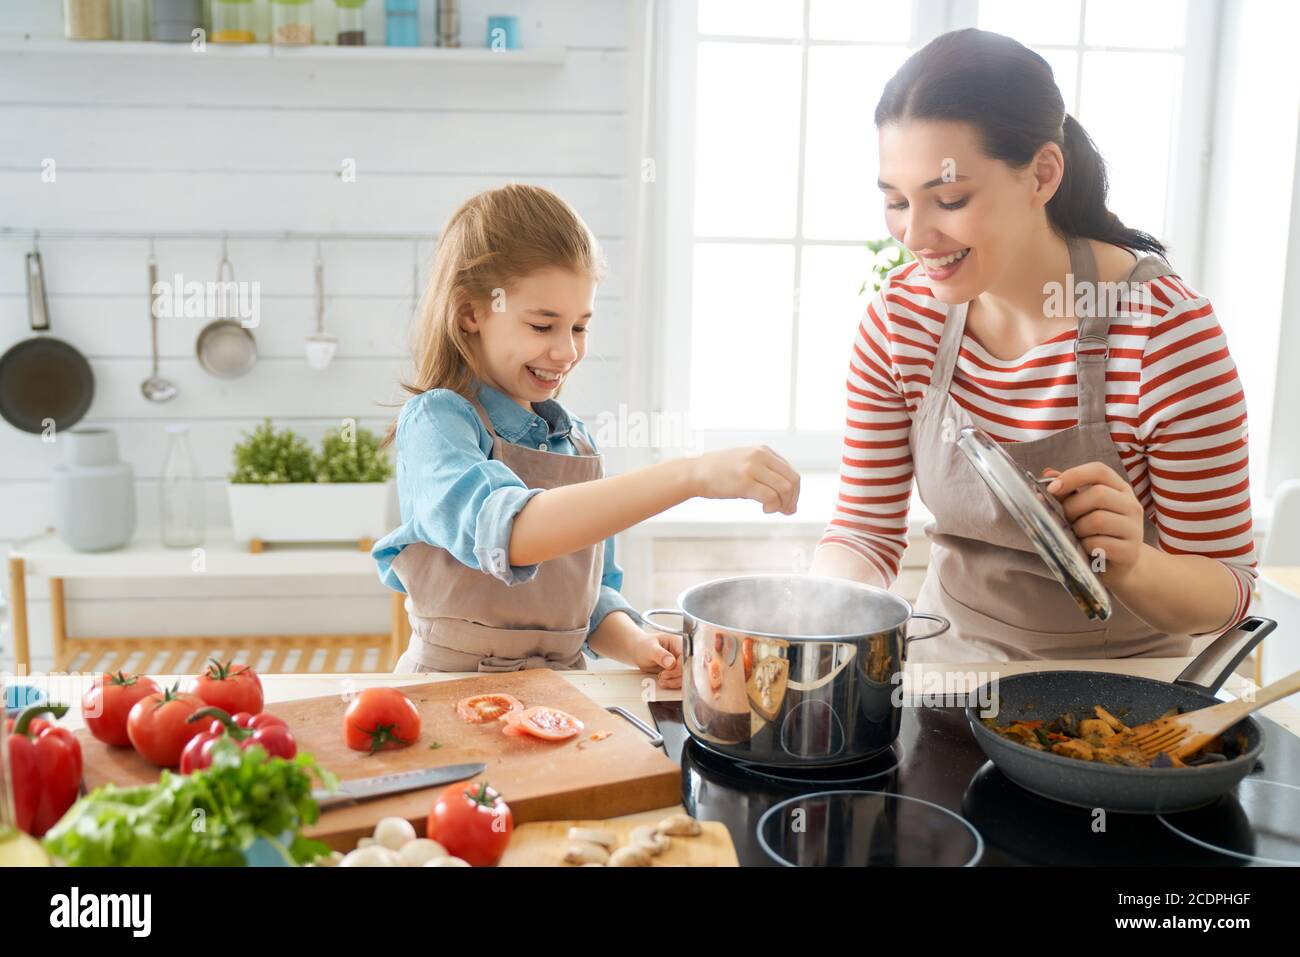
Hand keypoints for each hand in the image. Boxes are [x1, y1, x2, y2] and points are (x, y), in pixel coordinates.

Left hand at [631, 630, 682, 688]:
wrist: (639, 651)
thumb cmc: (644, 646)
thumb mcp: (649, 649)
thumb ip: (660, 654)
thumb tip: (671, 663)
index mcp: (678, 642)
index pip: (686, 657)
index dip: (677, 668)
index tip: (664, 673)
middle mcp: (683, 653)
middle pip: (687, 669)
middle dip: (675, 677)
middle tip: (661, 677)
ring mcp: (681, 663)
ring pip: (685, 676)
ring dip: (674, 682)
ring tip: (661, 680)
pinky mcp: (678, 671)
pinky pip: (680, 680)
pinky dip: (672, 684)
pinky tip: (663, 682)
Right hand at [689, 446, 800, 514]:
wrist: (695, 473)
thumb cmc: (720, 472)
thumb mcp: (746, 463)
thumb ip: (765, 471)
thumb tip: (786, 495)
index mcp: (763, 450)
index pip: (791, 472)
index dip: (795, 492)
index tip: (789, 504)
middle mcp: (760, 456)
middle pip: (792, 480)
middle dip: (793, 499)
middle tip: (786, 511)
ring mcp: (752, 468)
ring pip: (784, 488)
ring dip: (784, 504)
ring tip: (774, 511)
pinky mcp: (744, 482)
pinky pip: (770, 497)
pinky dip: (773, 507)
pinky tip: (765, 510)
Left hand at [1043, 462, 1145, 581]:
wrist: (1120, 567)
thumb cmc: (1097, 533)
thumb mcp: (1083, 509)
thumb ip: (1068, 492)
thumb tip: (1047, 474)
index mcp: (1120, 489)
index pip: (1099, 471)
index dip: (1073, 475)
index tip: (1051, 488)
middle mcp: (1131, 505)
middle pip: (1098, 494)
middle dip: (1073, 508)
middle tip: (1068, 520)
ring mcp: (1134, 529)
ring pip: (1097, 520)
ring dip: (1078, 529)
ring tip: (1078, 536)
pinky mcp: (1130, 551)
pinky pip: (1099, 544)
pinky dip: (1085, 546)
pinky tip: (1087, 549)